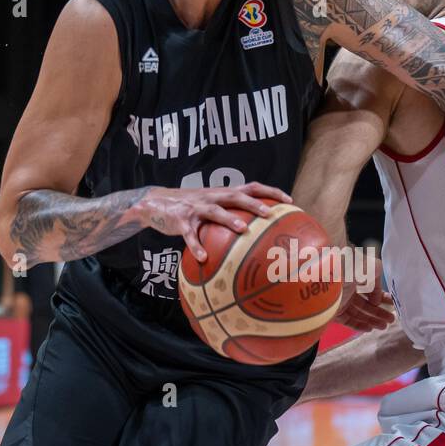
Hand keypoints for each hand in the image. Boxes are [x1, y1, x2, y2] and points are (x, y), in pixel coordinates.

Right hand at [141, 182, 292, 263]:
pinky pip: (189, 234)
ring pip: (214, 211)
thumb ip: (231, 214)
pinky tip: (204, 258)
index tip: (289, 200)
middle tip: (270, 215)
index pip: (250, 187)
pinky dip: (196, 246)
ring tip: (244, 230)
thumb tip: (257, 232)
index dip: (270, 192)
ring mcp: (195, 208)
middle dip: (254, 204)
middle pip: (235, 195)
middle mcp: (211, 196)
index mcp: (221, 193)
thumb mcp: (212, 205)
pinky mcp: (180, 221)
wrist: (155, 203)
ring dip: (229, 220)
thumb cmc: (191, 208)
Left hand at [333, 251, 394, 332]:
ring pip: (358, 311)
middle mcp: (345, 286)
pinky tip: (370, 329)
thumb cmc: (342, 270)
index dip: (381, 295)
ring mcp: (338, 299)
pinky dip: (358, 325)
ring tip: (384, 326)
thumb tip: (377, 292)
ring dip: (372, 319)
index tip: (391, 302)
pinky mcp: (331, 312)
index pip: (369, 286)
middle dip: (379, 310)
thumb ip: (376, 272)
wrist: (318, 281)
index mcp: (352, 273)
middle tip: (391, 319)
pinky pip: (347, 320)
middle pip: (365, 301)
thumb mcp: (364, 265)